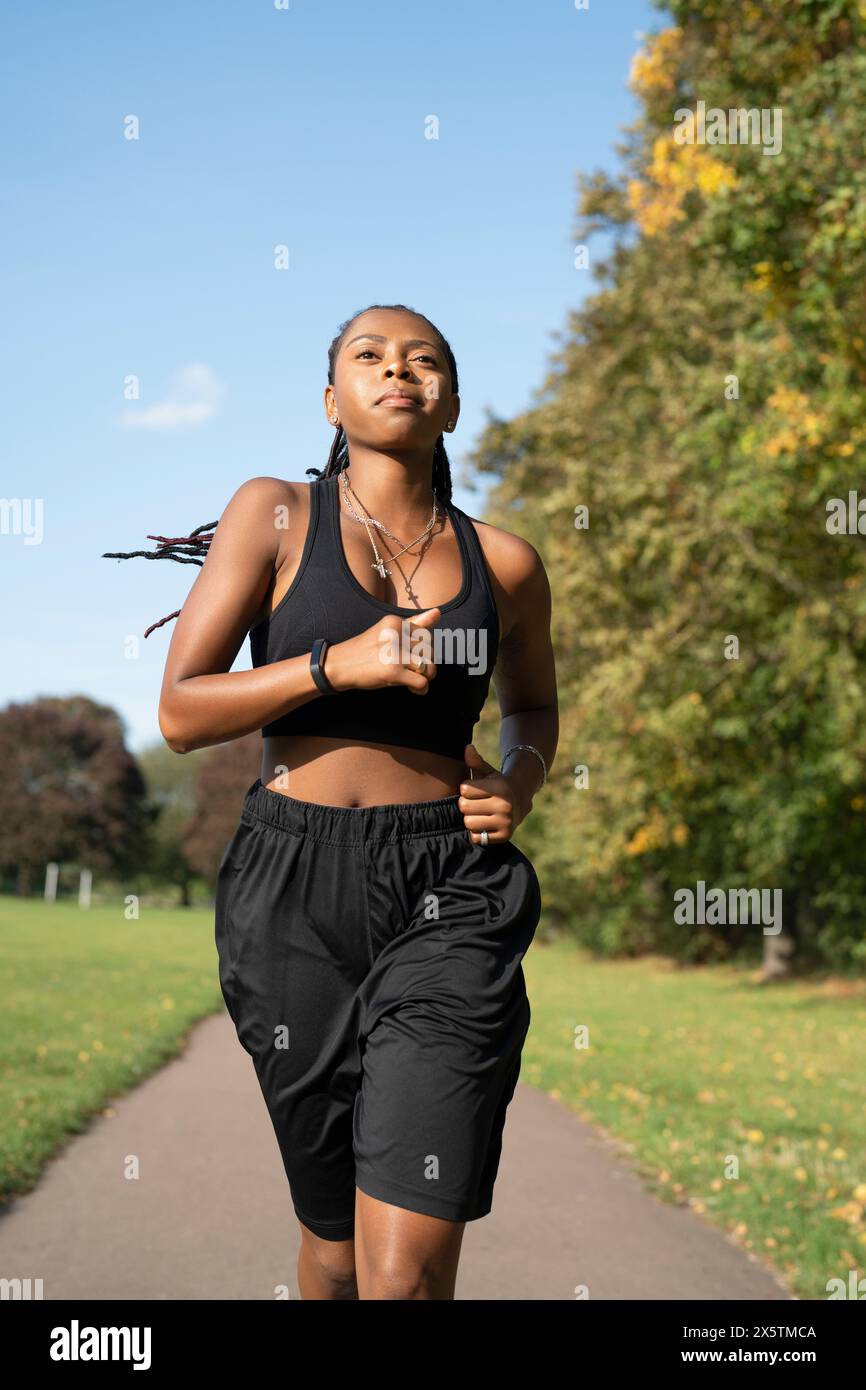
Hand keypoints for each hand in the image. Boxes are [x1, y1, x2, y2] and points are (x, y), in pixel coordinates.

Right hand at [324, 610, 439, 694]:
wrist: (338, 665)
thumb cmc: (365, 650)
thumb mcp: (387, 632)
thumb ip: (413, 624)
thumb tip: (438, 612)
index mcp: (395, 622)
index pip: (426, 635)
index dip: (423, 649)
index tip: (411, 656)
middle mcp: (396, 635)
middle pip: (430, 651)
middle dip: (426, 663)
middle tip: (413, 670)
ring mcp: (394, 654)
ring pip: (429, 666)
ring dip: (426, 676)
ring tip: (415, 680)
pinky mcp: (393, 672)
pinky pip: (422, 682)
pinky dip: (421, 689)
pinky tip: (413, 689)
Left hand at [458, 743, 528, 845]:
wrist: (520, 801)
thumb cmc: (498, 784)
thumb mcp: (488, 772)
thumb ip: (475, 761)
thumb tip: (467, 748)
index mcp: (500, 787)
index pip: (464, 789)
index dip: (467, 788)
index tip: (475, 788)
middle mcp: (505, 805)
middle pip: (464, 807)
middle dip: (466, 803)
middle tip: (477, 802)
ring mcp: (506, 822)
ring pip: (468, 823)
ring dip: (470, 818)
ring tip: (480, 812)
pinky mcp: (504, 836)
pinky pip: (476, 837)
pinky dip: (477, 832)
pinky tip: (485, 823)